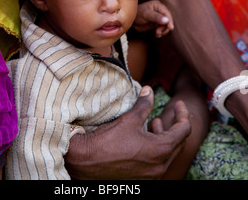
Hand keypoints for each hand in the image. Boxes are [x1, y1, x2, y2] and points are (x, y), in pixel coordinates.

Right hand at [65, 86, 190, 179]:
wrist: (87, 162)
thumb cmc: (108, 140)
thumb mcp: (129, 120)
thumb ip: (144, 105)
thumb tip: (149, 91)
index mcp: (161, 150)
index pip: (183, 131)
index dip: (182, 114)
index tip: (178, 104)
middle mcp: (160, 166)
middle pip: (178, 143)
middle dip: (175, 125)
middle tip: (170, 112)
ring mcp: (152, 175)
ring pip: (168, 154)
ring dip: (165, 137)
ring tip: (154, 123)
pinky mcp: (143, 178)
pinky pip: (158, 162)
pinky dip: (156, 148)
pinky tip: (144, 138)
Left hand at [133, 0, 173, 37]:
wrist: (131, 21)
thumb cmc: (137, 14)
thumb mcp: (146, 14)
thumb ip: (156, 17)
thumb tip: (167, 20)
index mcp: (158, 5)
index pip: (167, 13)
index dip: (170, 20)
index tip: (170, 28)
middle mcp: (160, 10)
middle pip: (168, 20)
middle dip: (164, 27)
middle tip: (158, 32)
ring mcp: (159, 17)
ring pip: (166, 25)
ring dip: (163, 31)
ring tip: (157, 34)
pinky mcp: (157, 23)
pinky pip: (163, 28)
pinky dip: (161, 32)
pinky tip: (157, 35)